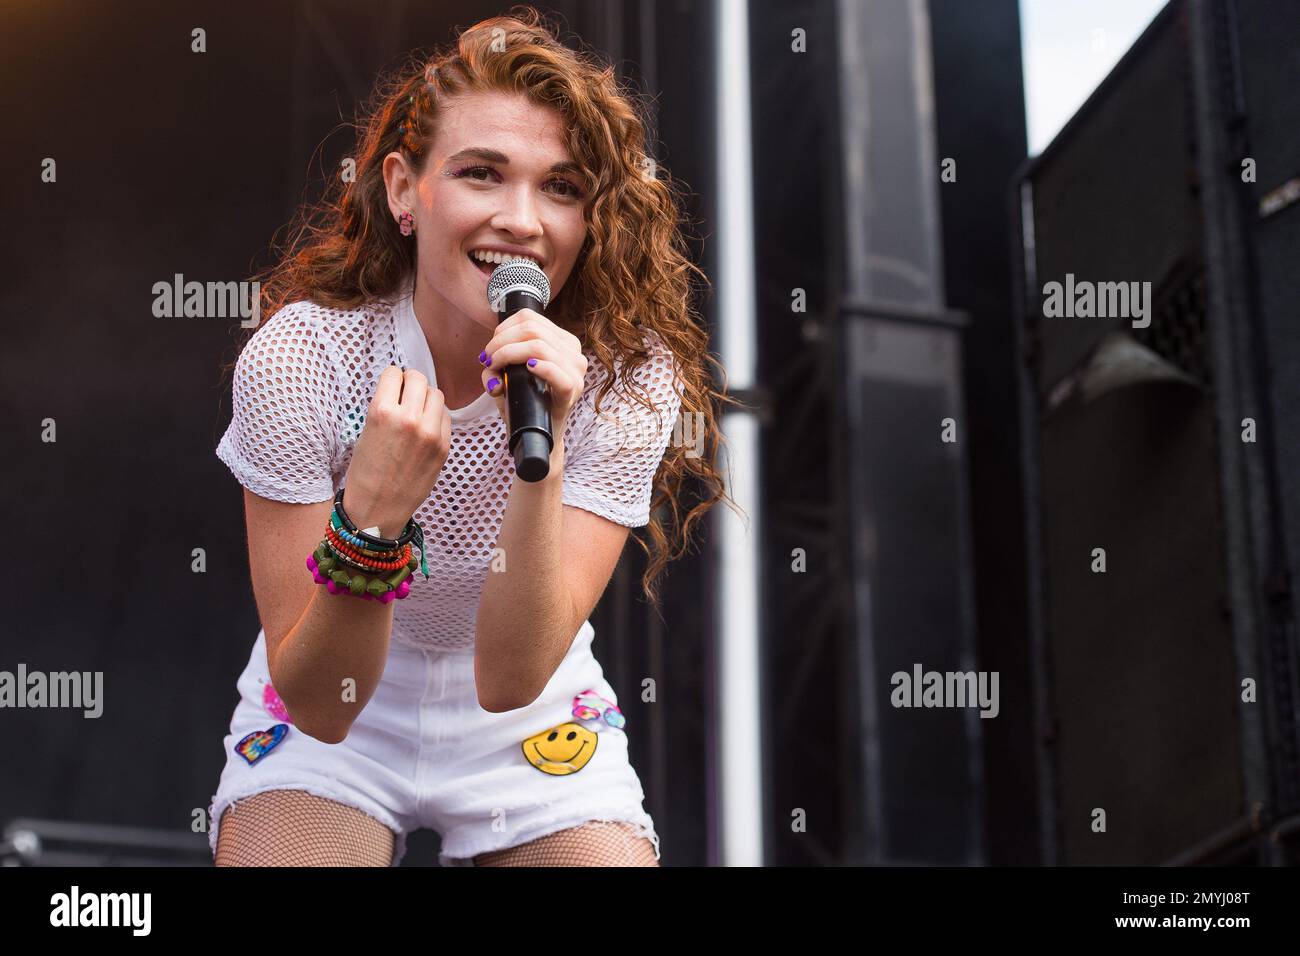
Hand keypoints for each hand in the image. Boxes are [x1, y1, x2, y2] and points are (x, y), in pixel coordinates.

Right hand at [342, 366, 451, 537]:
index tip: (391, 385)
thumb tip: (402, 388)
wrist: (378, 509)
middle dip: (410, 383)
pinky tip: (425, 427)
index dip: (391, 378)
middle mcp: (409, 419)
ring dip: (426, 397)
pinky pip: (445, 417)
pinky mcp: (444, 447)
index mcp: (383, 412)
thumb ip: (387, 406)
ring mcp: (430, 433)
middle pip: (419, 379)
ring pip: (436, 394)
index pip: (394, 373)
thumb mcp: (367, 431)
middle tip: (405, 393)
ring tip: (416, 409)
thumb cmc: (366, 472)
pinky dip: (436, 416)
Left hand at [479, 309, 587, 433]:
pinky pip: (556, 372)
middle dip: (501, 342)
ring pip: (539, 346)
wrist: (536, 433)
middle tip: (488, 360)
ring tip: (496, 368)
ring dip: (508, 354)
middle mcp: (573, 351)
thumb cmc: (524, 400)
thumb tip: (489, 363)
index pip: (529, 317)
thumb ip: (495, 364)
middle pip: (531, 330)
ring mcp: (576, 370)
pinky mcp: (572, 389)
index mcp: (562, 340)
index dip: (503, 329)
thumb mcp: (508, 375)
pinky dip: (540, 367)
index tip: (491, 349)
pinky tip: (527, 369)